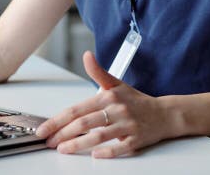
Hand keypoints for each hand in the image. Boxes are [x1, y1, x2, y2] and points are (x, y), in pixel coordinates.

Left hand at [35, 51, 176, 157]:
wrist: (165, 114)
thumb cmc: (136, 101)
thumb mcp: (116, 84)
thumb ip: (98, 72)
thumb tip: (86, 56)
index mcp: (108, 97)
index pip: (77, 109)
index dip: (58, 119)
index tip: (45, 128)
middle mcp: (116, 110)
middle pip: (85, 122)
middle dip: (63, 133)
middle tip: (49, 141)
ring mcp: (127, 125)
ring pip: (99, 135)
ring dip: (79, 143)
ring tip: (63, 149)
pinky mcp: (137, 139)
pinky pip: (121, 147)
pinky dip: (109, 151)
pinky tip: (96, 155)